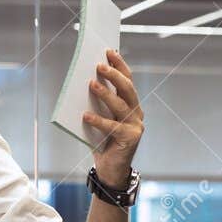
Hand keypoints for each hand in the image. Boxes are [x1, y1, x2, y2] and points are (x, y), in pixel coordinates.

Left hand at [85, 48, 143, 187]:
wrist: (110, 171)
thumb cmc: (102, 143)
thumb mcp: (100, 120)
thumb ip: (98, 105)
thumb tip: (86, 83)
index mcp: (131, 105)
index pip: (128, 80)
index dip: (120, 65)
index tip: (109, 51)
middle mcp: (136, 113)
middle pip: (127, 89)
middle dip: (114, 74)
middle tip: (99, 65)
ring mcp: (135, 126)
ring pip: (120, 105)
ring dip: (105, 93)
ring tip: (91, 84)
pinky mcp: (130, 139)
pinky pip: (111, 127)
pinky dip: (97, 121)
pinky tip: (85, 115)